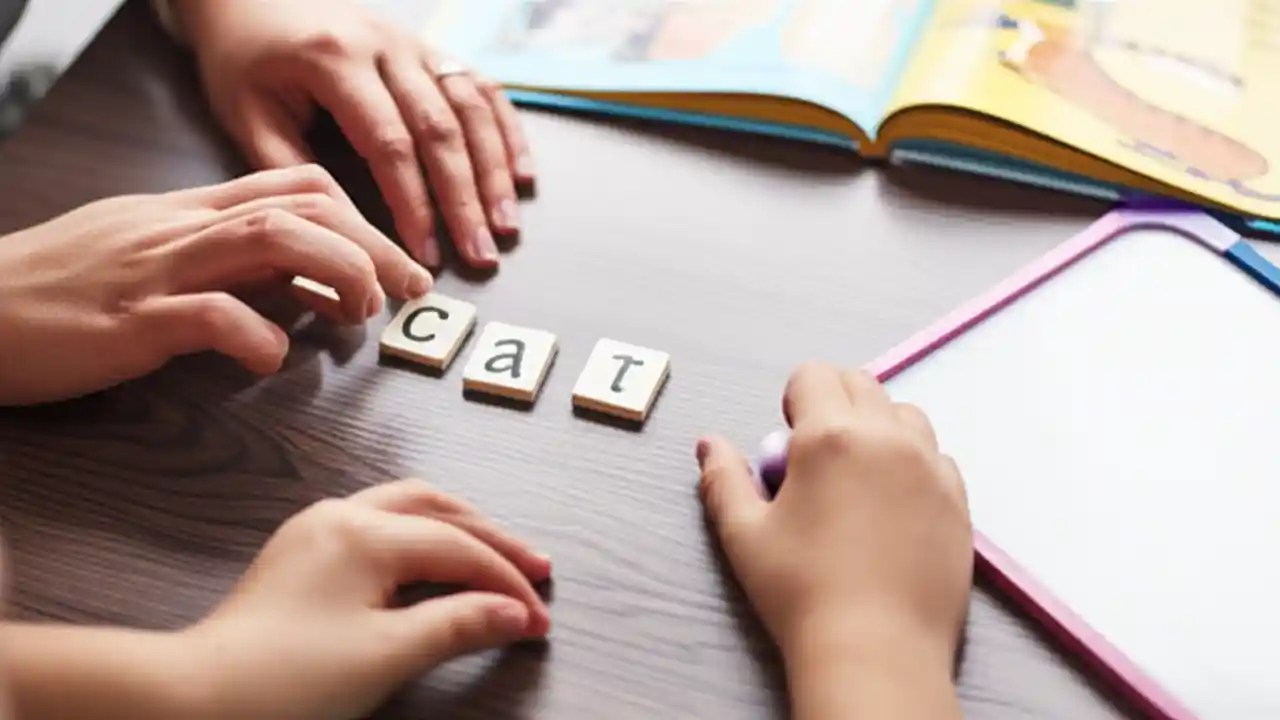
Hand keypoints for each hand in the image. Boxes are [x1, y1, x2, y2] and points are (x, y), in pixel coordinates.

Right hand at [0, 165, 431, 405]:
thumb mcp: (155, 260)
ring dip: (335, 274)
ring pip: (269, 240)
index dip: (362, 220)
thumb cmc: (65, 290)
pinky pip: (210, 316)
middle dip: (372, 245)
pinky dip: (257, 338)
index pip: (297, 187)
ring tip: (356, 315)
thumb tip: (307, 288)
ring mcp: (156, 271)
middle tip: (407, 292)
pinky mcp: (128, 323)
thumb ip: (229, 266)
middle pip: (303, 207)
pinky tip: (269, 361)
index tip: (398, 266)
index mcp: (190, 212)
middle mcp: (182, 229)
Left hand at [174, 0, 533, 268]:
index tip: (423, 253)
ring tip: (505, 227)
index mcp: (334, 59)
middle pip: (441, 129)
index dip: (413, 203)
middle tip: (479, 255)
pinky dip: (508, 134)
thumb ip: (288, 166)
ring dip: (494, 172)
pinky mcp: (434, 50)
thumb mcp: (244, 112)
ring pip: (472, 110)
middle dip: (464, 199)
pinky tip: (523, 177)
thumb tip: (342, 229)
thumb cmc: (245, 61)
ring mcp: (417, 45)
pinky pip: (485, 89)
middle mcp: (386, 46)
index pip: (389, 142)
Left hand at [187, 480, 551, 719]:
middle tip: (537, 567)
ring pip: (406, 507)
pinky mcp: (300, 553)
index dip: (506, 583)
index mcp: (365, 532)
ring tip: (495, 553)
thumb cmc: (286, 680)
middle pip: (438, 509)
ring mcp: (316, 529)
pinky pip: (378, 523)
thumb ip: (458, 625)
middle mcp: (342, 515)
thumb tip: (515, 613)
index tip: (539, 620)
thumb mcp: (386, 655)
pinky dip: (420, 536)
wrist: (191, 699)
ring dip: (457, 528)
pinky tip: (432, 558)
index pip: (459, 548)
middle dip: (492, 538)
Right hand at [697, 365, 970, 717]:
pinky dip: (914, 464)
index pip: (814, 375)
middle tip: (816, 458)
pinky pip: (937, 457)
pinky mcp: (958, 501)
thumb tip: (709, 444)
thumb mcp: (744, 535)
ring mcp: (931, 467)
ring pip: (906, 415)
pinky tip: (893, 506)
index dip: (794, 400)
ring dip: (878, 427)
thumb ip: (724, 479)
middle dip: (834, 404)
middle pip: (862, 383)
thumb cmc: (801, 592)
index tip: (788, 442)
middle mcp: (887, 438)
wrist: (875, 650)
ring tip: (859, 476)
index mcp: (831, 436)